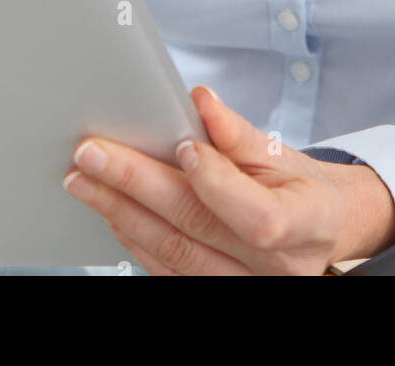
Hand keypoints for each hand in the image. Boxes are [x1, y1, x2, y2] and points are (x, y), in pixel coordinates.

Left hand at [62, 85, 394, 275]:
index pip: (258, 216)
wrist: (310, 230)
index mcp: (306, 223)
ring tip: (85, 178)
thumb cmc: (296, 188)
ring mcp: (243, 287)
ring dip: (121, 212)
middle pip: (197, 229)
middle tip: (91, 153)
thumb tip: (200, 102)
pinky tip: (112, 208)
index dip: (217, 183)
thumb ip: (239, 133)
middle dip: (137, 186)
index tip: (180, 145)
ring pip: (173, 255)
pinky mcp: (214, 292)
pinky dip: (134, 236)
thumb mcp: (284, 155)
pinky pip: (166, 271)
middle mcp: (275, 268)